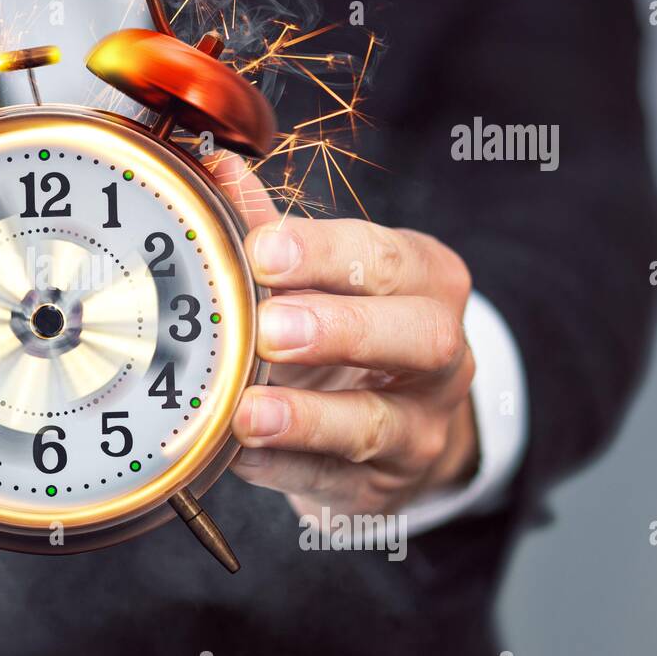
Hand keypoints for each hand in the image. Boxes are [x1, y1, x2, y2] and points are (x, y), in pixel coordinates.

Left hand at [214, 155, 479, 518]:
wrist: (401, 429)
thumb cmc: (354, 332)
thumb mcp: (328, 278)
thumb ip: (274, 229)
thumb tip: (216, 167)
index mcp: (425, 282)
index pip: (388, 258)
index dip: (326, 254)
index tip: (263, 250)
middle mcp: (440, 354)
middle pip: (418, 337)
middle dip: (342, 329)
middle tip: (270, 327)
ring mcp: (420, 427)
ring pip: (377, 423)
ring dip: (307, 417)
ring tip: (247, 412)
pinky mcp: (382, 489)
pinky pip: (333, 481)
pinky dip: (282, 468)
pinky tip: (238, 455)